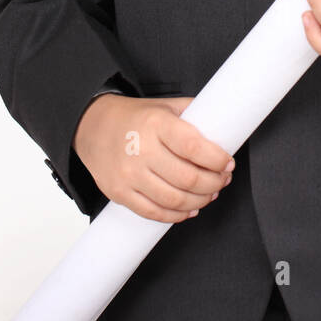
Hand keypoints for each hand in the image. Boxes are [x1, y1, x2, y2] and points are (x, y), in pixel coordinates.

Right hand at [72, 94, 234, 222]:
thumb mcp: (164, 105)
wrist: (92, 126)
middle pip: (188, 178)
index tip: (228, 163)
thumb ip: (193, 113)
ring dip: (200, 201)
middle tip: (223, 179)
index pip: (193, 147)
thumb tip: (225, 124)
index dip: (217, 159)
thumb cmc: (134, 117)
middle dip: (214, 182)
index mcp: (156, 124)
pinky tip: (189, 209)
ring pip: (174, 199)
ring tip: (210, 193)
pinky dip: (177, 215)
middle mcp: (142, 150)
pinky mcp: (120, 193)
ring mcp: (129, 174)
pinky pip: (154, 212)